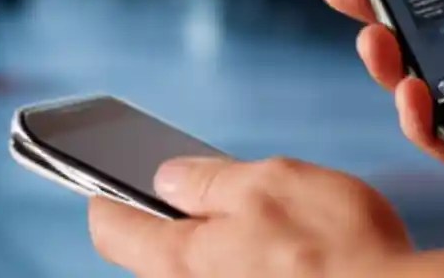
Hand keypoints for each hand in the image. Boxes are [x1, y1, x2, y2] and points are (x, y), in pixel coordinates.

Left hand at [89, 157, 410, 277]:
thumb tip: (168, 178)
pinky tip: (287, 248)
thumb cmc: (338, 249)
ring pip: (200, 270)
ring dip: (218, 243)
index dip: (106, 195)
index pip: (108, 229)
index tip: (110, 176)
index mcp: (180, 259)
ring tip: (263, 218)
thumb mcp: (269, 183)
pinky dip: (250, 262)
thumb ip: (208, 181)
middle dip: (174, 219)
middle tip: (209, 188)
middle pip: (155, 254)